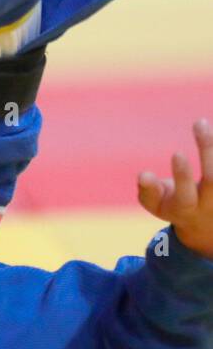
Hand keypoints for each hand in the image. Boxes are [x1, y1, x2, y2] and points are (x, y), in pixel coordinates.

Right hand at [137, 118, 212, 259]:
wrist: (205, 226)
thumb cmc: (172, 208)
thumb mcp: (154, 204)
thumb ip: (148, 189)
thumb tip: (144, 174)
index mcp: (185, 209)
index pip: (185, 193)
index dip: (182, 174)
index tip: (177, 152)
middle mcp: (209, 204)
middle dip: (208, 150)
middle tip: (200, 123)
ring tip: (203, 122)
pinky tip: (211, 130)